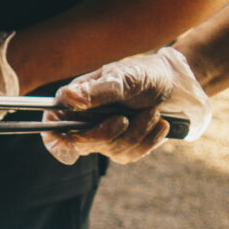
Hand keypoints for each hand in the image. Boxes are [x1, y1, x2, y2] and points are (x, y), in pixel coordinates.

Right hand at [42, 47, 209, 165]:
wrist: (175, 84)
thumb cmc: (144, 74)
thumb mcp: (123, 77)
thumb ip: (96, 91)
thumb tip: (66, 98)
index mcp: (75, 101)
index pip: (53, 126)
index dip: (56, 140)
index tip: (69, 146)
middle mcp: (85, 121)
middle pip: (81, 144)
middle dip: (106, 133)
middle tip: (123, 118)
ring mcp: (104, 136)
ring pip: (110, 150)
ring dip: (136, 131)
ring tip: (152, 111)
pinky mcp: (124, 147)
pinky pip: (130, 155)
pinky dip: (149, 139)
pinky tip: (159, 123)